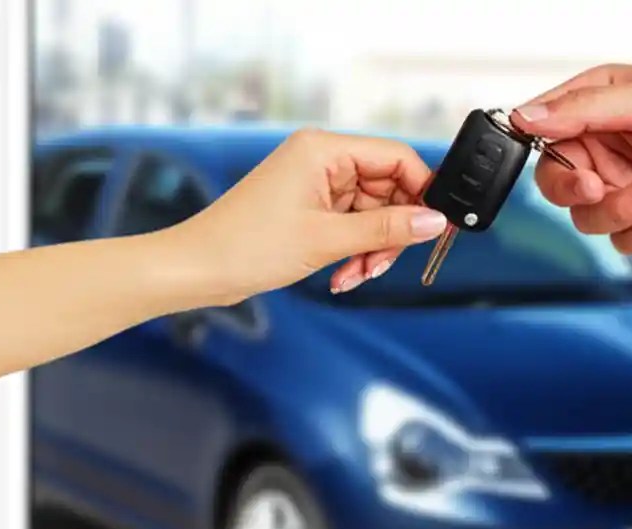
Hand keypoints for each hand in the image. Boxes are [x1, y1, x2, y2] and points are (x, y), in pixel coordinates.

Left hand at [176, 128, 446, 302]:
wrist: (198, 269)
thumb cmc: (245, 245)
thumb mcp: (327, 239)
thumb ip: (387, 228)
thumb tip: (431, 221)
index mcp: (323, 150)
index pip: (396, 158)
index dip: (421, 192)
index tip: (433, 226)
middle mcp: (321, 160)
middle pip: (388, 190)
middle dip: (390, 232)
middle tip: (380, 264)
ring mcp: (314, 184)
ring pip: (372, 213)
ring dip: (370, 249)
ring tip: (354, 275)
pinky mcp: (308, 207)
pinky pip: (351, 226)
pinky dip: (353, 252)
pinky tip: (342, 275)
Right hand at [510, 64, 631, 252]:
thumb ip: (583, 110)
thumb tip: (525, 117)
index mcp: (596, 106)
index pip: (542, 133)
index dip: (544, 152)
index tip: (566, 164)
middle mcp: (603, 147)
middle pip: (557, 185)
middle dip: (582, 191)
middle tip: (602, 186)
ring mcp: (622, 186)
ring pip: (591, 219)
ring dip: (629, 209)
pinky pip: (627, 240)